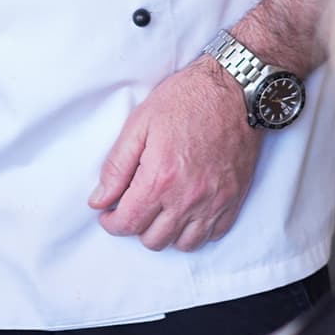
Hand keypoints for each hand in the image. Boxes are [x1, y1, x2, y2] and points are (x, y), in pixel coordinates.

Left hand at [88, 57, 259, 250]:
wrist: (235, 90)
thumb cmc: (186, 100)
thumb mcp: (140, 124)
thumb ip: (116, 166)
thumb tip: (99, 200)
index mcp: (160, 178)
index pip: (128, 223)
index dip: (112, 222)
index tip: (108, 213)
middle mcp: (188, 198)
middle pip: (154, 239)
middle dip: (137, 226)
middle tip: (134, 205)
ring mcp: (214, 202)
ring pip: (183, 244)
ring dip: (166, 231)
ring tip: (160, 209)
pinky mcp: (234, 199)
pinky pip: (213, 235)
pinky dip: (196, 230)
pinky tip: (187, 210)